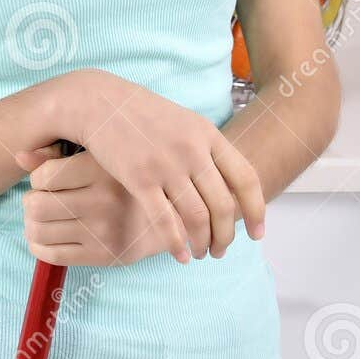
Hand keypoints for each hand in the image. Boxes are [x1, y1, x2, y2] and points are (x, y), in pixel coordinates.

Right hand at [16, 75, 263, 264]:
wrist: (101, 102)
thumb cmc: (144, 115)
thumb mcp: (186, 123)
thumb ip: (208, 150)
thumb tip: (231, 185)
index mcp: (208, 135)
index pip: (246, 178)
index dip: (257, 210)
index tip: (258, 235)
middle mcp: (192, 150)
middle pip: (223, 205)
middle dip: (227, 236)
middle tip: (220, 251)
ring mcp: (166, 164)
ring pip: (197, 217)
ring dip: (203, 243)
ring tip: (200, 254)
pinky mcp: (139, 178)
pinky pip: (165, 220)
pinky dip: (176, 244)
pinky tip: (180, 256)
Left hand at [18, 144, 215, 266]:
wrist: (180, 212)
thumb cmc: (132, 177)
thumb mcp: (102, 157)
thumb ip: (58, 154)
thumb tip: (17, 155)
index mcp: (103, 169)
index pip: (44, 177)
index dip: (37, 178)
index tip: (47, 179)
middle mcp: (103, 200)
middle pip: (36, 205)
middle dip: (31, 203)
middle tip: (39, 200)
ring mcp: (104, 230)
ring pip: (39, 230)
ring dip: (32, 225)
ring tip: (43, 218)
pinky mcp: (105, 255)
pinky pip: (52, 254)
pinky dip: (39, 245)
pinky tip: (47, 236)